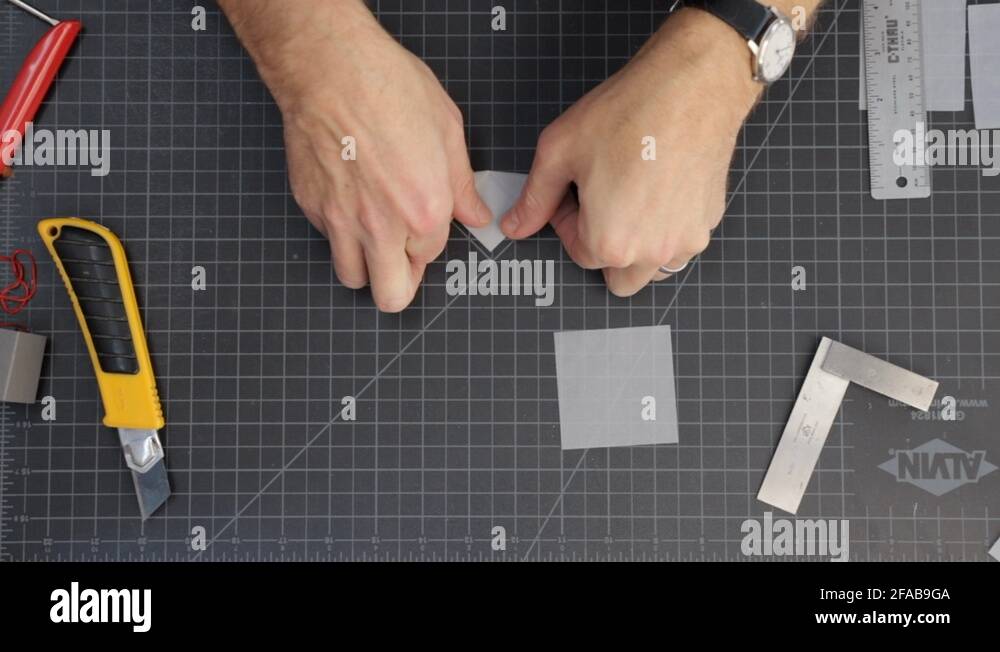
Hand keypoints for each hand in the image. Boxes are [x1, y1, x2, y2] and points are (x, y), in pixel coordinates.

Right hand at [220, 0, 490, 311]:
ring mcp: (341, 221)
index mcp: (424, 210)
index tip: (427, 222)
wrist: (330, 69)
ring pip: (353, 279)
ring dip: (366, 265)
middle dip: (400, 283)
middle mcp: (382, 225)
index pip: (431, 256)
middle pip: (390, 296)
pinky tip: (349, 199)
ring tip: (374, 236)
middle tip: (403, 258)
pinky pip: (328, 240)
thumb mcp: (447, 131)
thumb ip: (462, 184)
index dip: (431, 241)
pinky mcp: (312, 207)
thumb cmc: (388, 88)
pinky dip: (340, 232)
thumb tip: (475, 213)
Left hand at [501, 8, 762, 296]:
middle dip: (606, 249)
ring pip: (653, 267)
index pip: (580, 255)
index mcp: (609, 243)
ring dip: (640, 247)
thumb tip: (514, 227)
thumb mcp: (559, 152)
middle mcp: (651, 252)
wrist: (691, 86)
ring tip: (633, 196)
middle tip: (604, 202)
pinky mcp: (708, 222)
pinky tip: (662, 186)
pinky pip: (681, 243)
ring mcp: (686, 240)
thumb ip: (534, 199)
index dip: (571, 223)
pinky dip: (668, 228)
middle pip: (619, 278)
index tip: (577, 191)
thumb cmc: (627, 114)